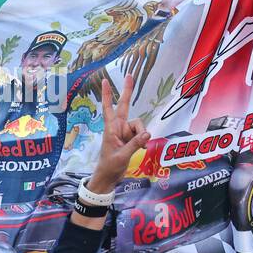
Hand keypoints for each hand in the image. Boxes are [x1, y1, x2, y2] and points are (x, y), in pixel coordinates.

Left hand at [87, 73, 150, 192]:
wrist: (109, 178)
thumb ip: (135, 144)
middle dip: (127, 91)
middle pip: (125, 106)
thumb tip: (148, 133)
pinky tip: (142, 150)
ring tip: (139, 148)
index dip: (107, 94)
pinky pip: (142, 134)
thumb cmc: (110, 166)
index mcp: (111, 128)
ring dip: (142, 135)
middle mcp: (118, 127)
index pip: (108, 107)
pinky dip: (144, 140)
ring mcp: (126, 132)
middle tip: (130, 75)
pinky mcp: (131, 138)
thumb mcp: (122, 156)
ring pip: (140, 125)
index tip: (104, 80)